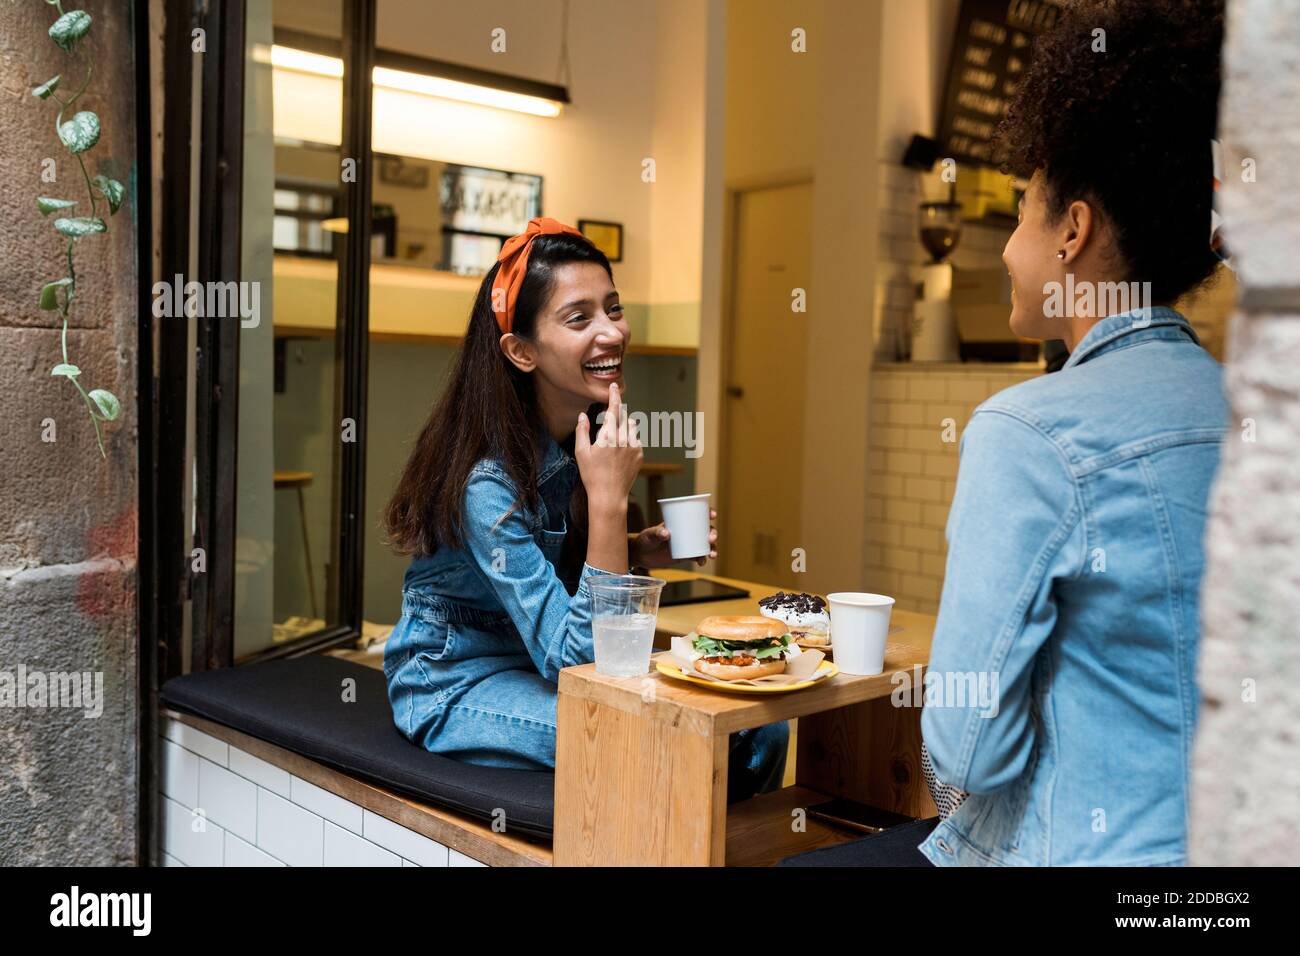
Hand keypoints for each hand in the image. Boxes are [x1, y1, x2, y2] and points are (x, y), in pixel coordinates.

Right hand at [575, 382, 641, 513]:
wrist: (609, 495)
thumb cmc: (592, 475)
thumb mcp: (581, 452)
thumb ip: (582, 431)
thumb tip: (583, 415)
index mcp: (608, 436)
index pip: (614, 408)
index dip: (614, 395)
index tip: (614, 386)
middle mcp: (623, 438)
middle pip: (624, 415)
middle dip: (617, 414)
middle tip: (607, 427)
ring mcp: (634, 446)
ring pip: (632, 426)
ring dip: (624, 426)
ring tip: (613, 440)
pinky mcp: (640, 454)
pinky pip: (636, 439)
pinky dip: (629, 439)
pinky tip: (619, 453)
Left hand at [631, 510, 717, 567]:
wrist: (641, 555)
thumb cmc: (645, 539)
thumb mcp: (650, 534)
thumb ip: (656, 533)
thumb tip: (666, 533)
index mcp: (681, 521)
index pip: (698, 514)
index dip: (708, 513)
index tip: (712, 515)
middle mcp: (688, 531)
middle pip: (706, 530)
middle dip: (713, 533)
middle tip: (711, 538)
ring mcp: (688, 544)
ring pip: (705, 544)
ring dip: (712, 548)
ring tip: (712, 555)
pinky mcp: (686, 555)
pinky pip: (698, 556)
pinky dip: (702, 559)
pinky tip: (702, 562)